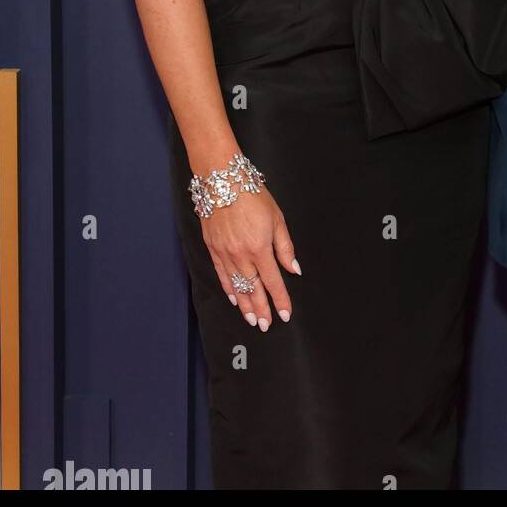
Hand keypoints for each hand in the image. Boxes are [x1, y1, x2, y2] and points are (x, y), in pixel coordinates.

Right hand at [201, 185, 300, 330]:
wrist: (222, 181)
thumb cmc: (252, 195)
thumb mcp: (277, 218)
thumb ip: (285, 247)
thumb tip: (293, 268)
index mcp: (260, 248)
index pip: (273, 281)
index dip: (279, 300)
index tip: (284, 314)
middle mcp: (241, 255)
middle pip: (253, 289)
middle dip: (261, 309)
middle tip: (265, 325)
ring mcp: (224, 253)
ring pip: (236, 286)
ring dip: (245, 305)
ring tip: (251, 319)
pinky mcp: (212, 249)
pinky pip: (222, 275)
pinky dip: (228, 289)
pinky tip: (234, 298)